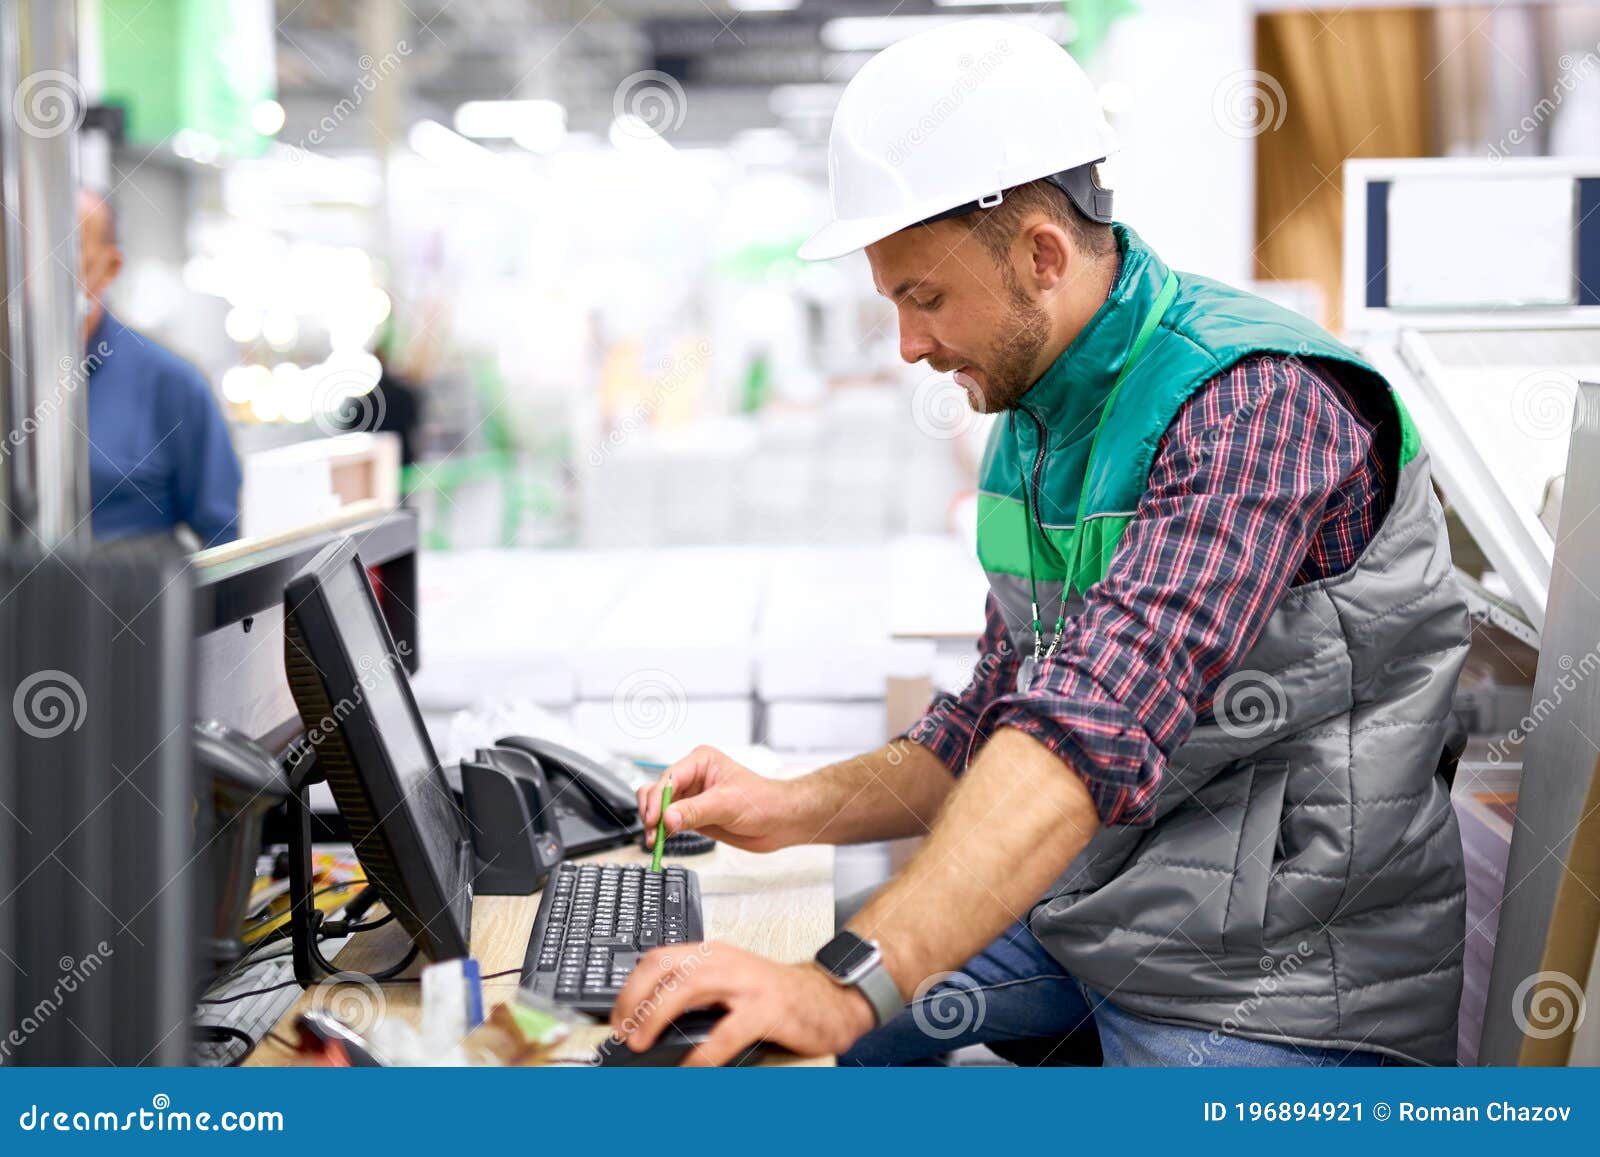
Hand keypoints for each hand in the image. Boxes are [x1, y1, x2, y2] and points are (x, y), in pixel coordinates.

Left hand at [609, 941, 876, 1065]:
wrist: (827, 998)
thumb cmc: (774, 994)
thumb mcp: (729, 983)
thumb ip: (694, 992)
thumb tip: (647, 1017)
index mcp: (713, 953)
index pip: (659, 958)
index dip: (631, 986)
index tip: (616, 1015)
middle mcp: (726, 961)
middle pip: (666, 969)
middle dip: (636, 1000)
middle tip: (622, 1031)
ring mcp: (747, 983)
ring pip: (688, 988)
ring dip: (657, 1016)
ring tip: (642, 1042)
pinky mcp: (767, 1009)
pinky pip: (726, 1032)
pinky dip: (703, 1052)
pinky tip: (690, 1068)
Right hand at [638, 746, 803, 852]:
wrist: (780, 821)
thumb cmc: (763, 801)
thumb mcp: (727, 804)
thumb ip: (695, 811)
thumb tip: (668, 818)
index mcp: (701, 761)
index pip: (669, 777)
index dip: (657, 799)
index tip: (654, 819)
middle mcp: (693, 777)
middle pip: (658, 791)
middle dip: (652, 812)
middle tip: (653, 833)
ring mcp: (692, 797)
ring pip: (660, 807)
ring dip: (654, 823)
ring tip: (656, 840)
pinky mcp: (694, 815)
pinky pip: (670, 821)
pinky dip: (662, 831)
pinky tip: (662, 840)